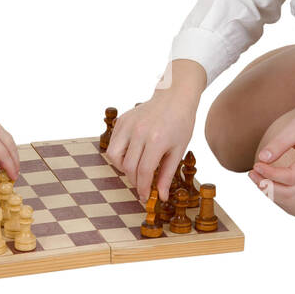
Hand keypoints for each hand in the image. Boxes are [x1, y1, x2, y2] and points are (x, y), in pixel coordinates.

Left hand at [0, 102, 19, 180]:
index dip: (11, 168)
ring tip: (10, 167)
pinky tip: (5, 156)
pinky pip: (7, 137)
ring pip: (11, 142)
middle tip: (14, 175)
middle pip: (11, 149)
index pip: (5, 156)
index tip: (13, 178)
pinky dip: (9, 148)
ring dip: (13, 155)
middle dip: (15, 163)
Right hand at [106, 86, 198, 202]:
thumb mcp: (178, 150)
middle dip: (134, 181)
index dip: (142, 188)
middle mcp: (139, 132)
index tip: (144, 197)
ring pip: (114, 156)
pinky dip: (119, 153)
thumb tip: (160, 196)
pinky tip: (132, 154)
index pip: (143, 172)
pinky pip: (113, 143)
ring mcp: (128, 124)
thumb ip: (167, 174)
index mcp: (157, 140)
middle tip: (142, 185)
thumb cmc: (181, 123)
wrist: (174, 96)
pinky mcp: (122, 120)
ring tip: (135, 168)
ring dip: (122, 168)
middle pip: (128, 167)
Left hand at [248, 102, 294, 199]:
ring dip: (269, 189)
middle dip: (267, 186)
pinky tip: (262, 176)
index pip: (290, 177)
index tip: (257, 164)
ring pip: (288, 194)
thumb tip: (262, 158)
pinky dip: (274, 187)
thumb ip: (279, 143)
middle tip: (251, 172)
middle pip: (289, 192)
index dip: (271, 174)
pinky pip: (289, 190)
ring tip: (253, 175)